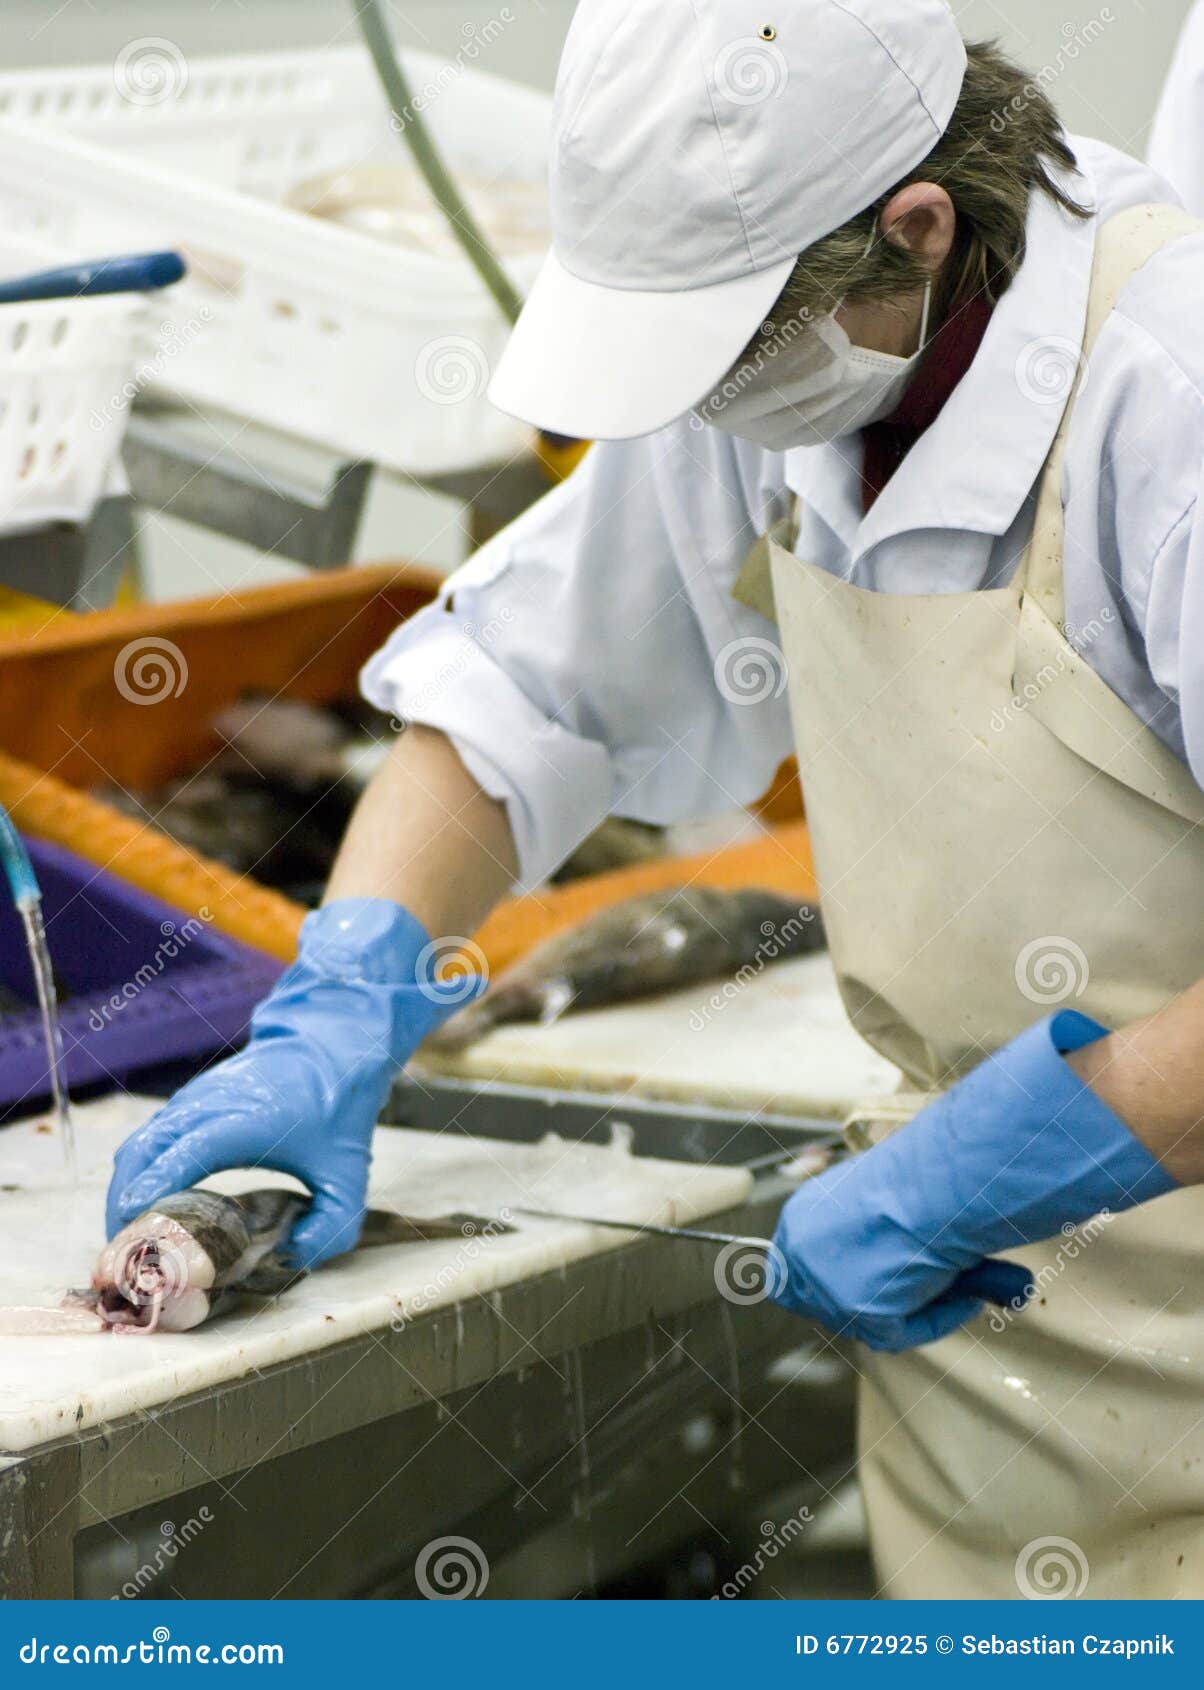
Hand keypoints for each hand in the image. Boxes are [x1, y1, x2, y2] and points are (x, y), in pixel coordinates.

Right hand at [106, 900, 479, 1267]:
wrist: (330, 1046)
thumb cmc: (338, 1112)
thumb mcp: (349, 1176)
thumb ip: (331, 1227)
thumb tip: (290, 1259)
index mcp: (251, 1119)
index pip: (192, 1149)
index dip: (159, 1183)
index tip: (132, 1218)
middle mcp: (212, 1104)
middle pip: (146, 1149)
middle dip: (126, 1201)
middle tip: (129, 1253)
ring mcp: (194, 1099)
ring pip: (139, 1144)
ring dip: (126, 1188)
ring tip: (131, 1239)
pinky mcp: (186, 1101)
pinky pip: (148, 1138)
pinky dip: (136, 1172)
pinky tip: (145, 1207)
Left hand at [772, 1011, 1177, 1350]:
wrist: (937, 1182)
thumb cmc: (920, 1174)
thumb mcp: (878, 1193)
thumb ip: (870, 1226)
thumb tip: (892, 1250)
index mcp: (800, 1217)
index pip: (803, 1265)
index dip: (840, 1277)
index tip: (881, 1279)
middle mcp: (800, 1253)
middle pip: (829, 1299)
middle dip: (877, 1298)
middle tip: (923, 1287)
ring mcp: (825, 1286)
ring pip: (870, 1317)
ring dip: (913, 1303)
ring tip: (957, 1279)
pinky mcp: (859, 1313)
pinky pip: (900, 1332)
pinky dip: (936, 1318)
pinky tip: (965, 1295)